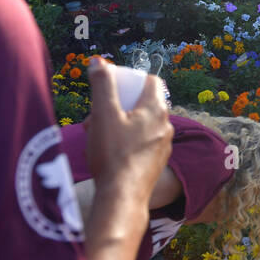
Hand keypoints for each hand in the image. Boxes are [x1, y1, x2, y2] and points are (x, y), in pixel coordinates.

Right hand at [82, 57, 172, 224]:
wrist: (122, 198)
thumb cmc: (113, 154)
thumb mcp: (103, 114)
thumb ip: (102, 85)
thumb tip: (98, 61)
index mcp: (156, 110)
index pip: (151, 81)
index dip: (131, 79)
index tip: (112, 87)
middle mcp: (165, 126)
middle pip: (141, 104)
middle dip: (116, 106)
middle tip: (94, 117)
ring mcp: (163, 146)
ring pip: (139, 125)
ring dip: (117, 125)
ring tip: (95, 136)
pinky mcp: (156, 163)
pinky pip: (140, 144)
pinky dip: (124, 142)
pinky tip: (106, 154)